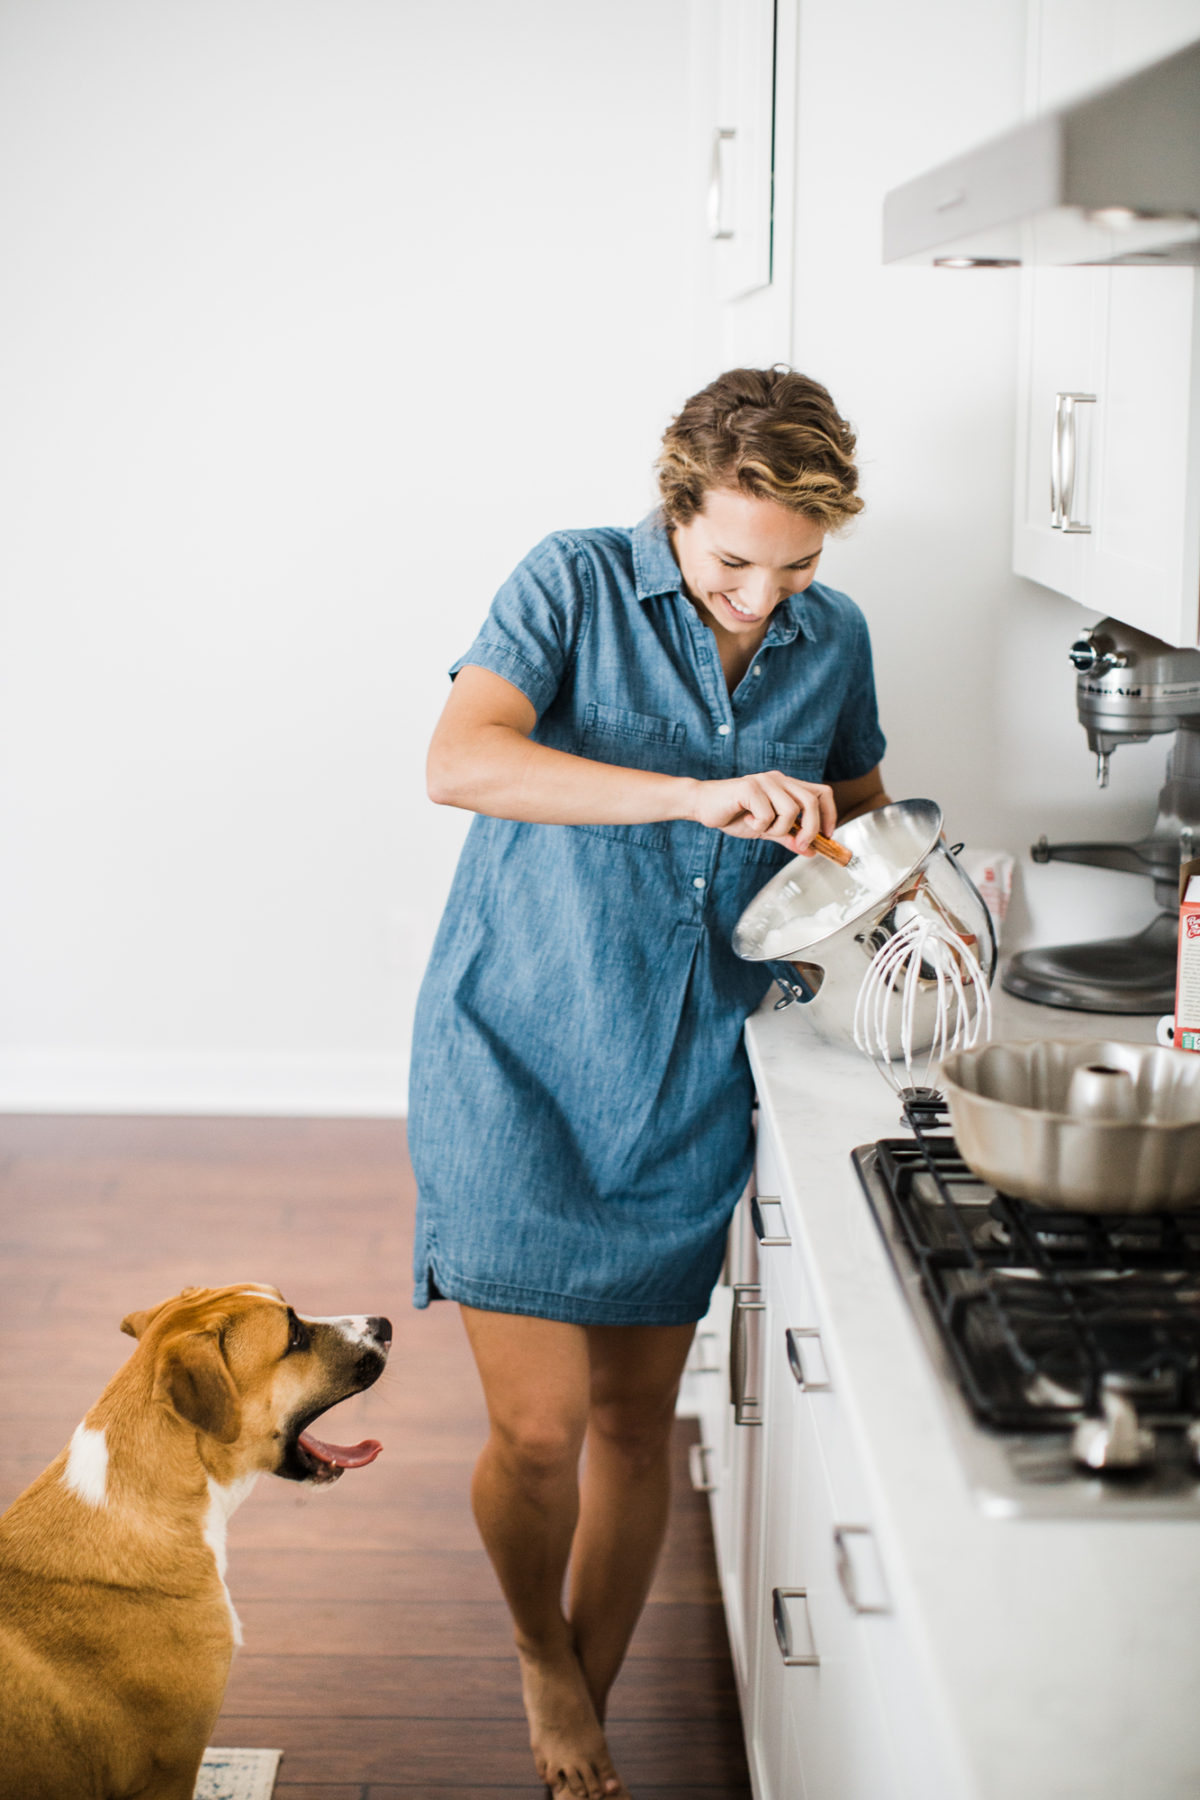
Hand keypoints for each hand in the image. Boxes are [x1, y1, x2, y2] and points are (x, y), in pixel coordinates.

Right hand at [690, 771, 836, 853]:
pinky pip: (767, 814)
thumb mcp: (767, 830)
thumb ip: (789, 837)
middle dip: (811, 829)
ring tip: (761, 829)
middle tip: (800, 844)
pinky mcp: (750, 787)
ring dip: (779, 829)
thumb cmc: (734, 815)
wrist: (703, 806)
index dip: (829, 814)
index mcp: (787, 786)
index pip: (822, 793)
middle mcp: (779, 779)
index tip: (826, 836)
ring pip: (791, 810)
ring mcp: (765, 781)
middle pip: (811, 801)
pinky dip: (759, 825)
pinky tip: (747, 821)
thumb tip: (811, 851)